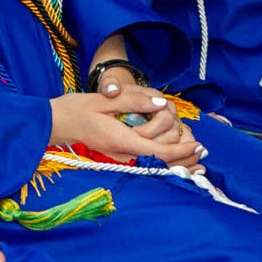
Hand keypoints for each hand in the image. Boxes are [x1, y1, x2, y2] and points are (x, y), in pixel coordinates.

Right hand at [49, 86, 203, 169]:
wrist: (57, 122)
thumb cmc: (77, 108)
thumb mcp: (105, 98)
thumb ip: (134, 99)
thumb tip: (161, 103)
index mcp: (121, 139)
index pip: (158, 152)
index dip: (181, 151)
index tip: (199, 147)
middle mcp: (123, 152)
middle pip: (160, 160)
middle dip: (183, 156)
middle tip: (204, 152)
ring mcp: (121, 155)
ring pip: (155, 163)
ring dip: (176, 161)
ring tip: (196, 159)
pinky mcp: (119, 153)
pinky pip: (147, 159)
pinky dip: (165, 160)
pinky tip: (177, 161)